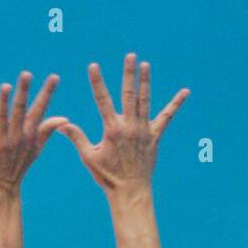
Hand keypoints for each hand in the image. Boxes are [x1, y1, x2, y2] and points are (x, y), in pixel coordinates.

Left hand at [0, 72, 65, 193]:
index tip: (54, 77)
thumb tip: (65, 118)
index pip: (40, 109)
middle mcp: (17, 135)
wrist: (2, 187)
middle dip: (24, 91)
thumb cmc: (19, 165)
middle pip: (20, 109)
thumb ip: (48, 130)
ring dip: (3, 101)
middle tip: (26, 74)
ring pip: (2, 117)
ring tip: (5, 86)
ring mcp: (2, 141)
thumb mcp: (36, 148)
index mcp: (29, 133)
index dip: (47, 93)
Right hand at [59, 54, 187, 193]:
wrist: (130, 191)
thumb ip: (76, 138)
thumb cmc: (107, 176)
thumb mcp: (88, 157)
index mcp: (112, 130)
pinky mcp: (155, 137)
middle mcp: (129, 126)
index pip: (102, 100)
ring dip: (146, 82)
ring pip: (145, 101)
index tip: (93, 66)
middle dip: (129, 74)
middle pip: (129, 94)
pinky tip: (185, 92)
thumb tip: (61, 124)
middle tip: (130, 56)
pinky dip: (176, 104)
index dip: (97, 82)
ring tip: (146, 65)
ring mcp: (144, 130)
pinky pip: (167, 117)